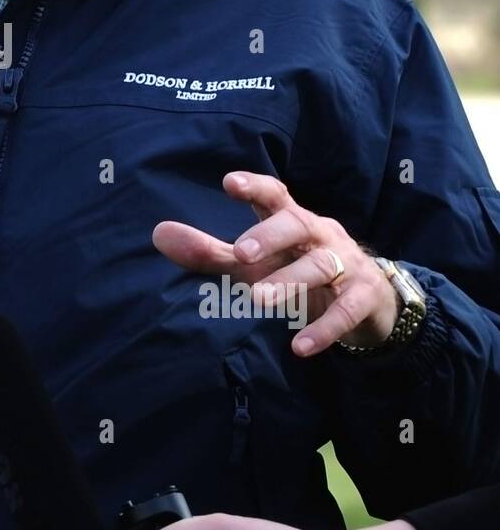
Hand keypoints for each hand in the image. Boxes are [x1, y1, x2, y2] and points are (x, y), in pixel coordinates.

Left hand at [152, 171, 397, 356]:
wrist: (372, 300)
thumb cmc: (299, 270)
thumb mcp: (257, 263)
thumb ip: (210, 252)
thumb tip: (158, 233)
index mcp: (293, 221)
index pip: (275, 196)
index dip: (255, 187)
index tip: (229, 181)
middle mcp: (320, 235)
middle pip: (297, 224)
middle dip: (270, 235)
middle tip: (240, 252)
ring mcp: (346, 265)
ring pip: (320, 266)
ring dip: (289, 281)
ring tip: (258, 299)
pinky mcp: (363, 297)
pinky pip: (345, 311)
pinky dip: (324, 329)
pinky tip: (300, 347)